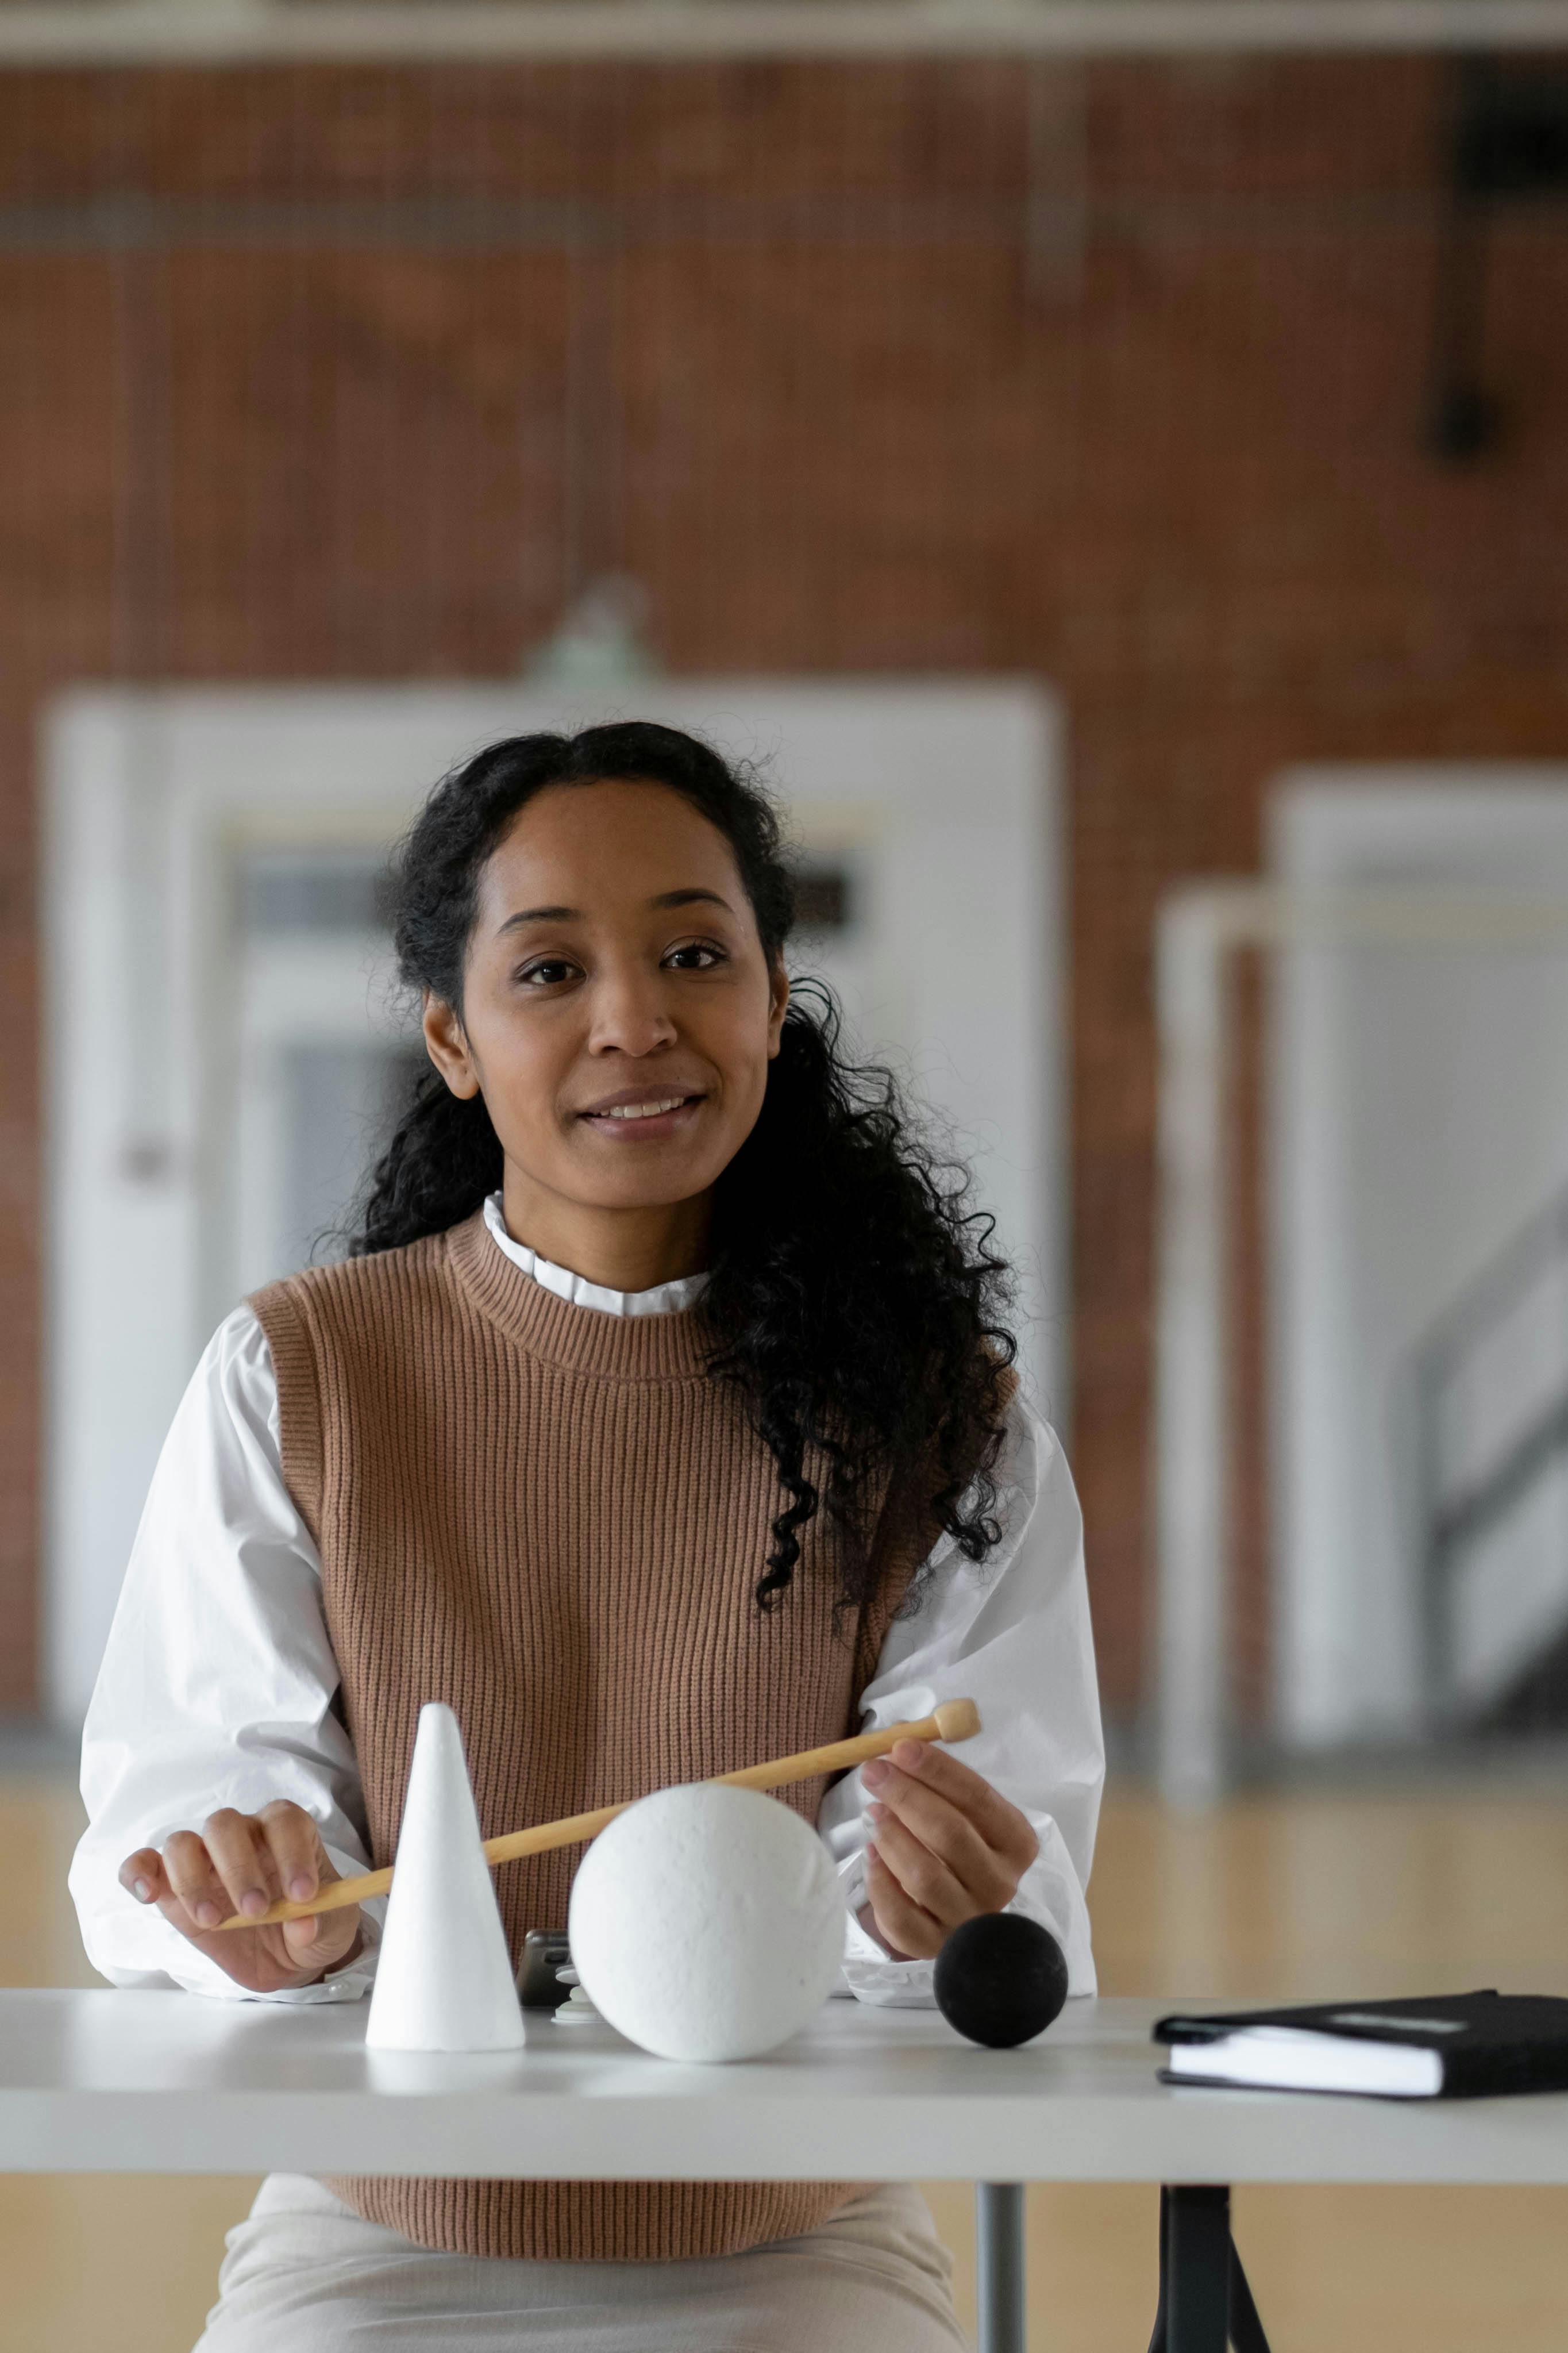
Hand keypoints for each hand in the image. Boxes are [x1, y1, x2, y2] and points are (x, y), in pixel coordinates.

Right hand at [119, 1800, 362, 1993]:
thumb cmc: (313, 1925)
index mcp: (286, 1834)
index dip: (291, 1852)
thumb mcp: (332, 1928)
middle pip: (225, 1824)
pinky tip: (147, 1895)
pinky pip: (145, 1864)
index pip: (283, 1820)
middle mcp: (242, 1837)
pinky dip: (138, 1872)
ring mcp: (204, 1860)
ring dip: (192, 1880)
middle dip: (238, 1868)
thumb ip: (320, 1922)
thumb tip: (302, 1924)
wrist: (289, 1956)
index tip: (302, 1895)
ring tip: (212, 1920)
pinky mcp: (174, 1889)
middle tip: (255, 1911)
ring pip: (183, 1843)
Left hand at [858, 1739, 1038, 1961]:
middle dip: (907, 1796)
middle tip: (874, 1772)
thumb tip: (897, 1743)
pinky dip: (881, 1883)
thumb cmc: (961, 1846)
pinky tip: (871, 1855)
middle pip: (950, 1834)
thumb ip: (938, 1780)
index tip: (901, 1747)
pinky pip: (901, 1917)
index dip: (937, 1770)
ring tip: (872, 1812)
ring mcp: (968, 1919)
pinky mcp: (935, 1947)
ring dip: (892, 1837)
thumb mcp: (964, 1811)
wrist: (964, 1912)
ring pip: (925, 1876)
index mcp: (1016, 1843)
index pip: (978, 1798)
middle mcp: (1000, 1883)